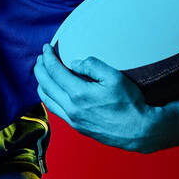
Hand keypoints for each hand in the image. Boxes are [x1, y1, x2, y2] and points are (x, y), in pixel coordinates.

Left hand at [33, 44, 162, 151]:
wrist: (139, 130)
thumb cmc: (130, 103)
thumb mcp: (115, 78)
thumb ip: (93, 66)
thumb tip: (74, 63)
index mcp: (79, 93)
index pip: (54, 71)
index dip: (48, 57)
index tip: (46, 48)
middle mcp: (71, 108)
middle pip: (46, 84)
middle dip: (40, 68)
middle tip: (41, 57)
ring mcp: (72, 119)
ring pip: (47, 99)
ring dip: (41, 83)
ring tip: (42, 72)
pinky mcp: (76, 126)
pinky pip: (55, 109)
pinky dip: (48, 97)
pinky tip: (51, 91)